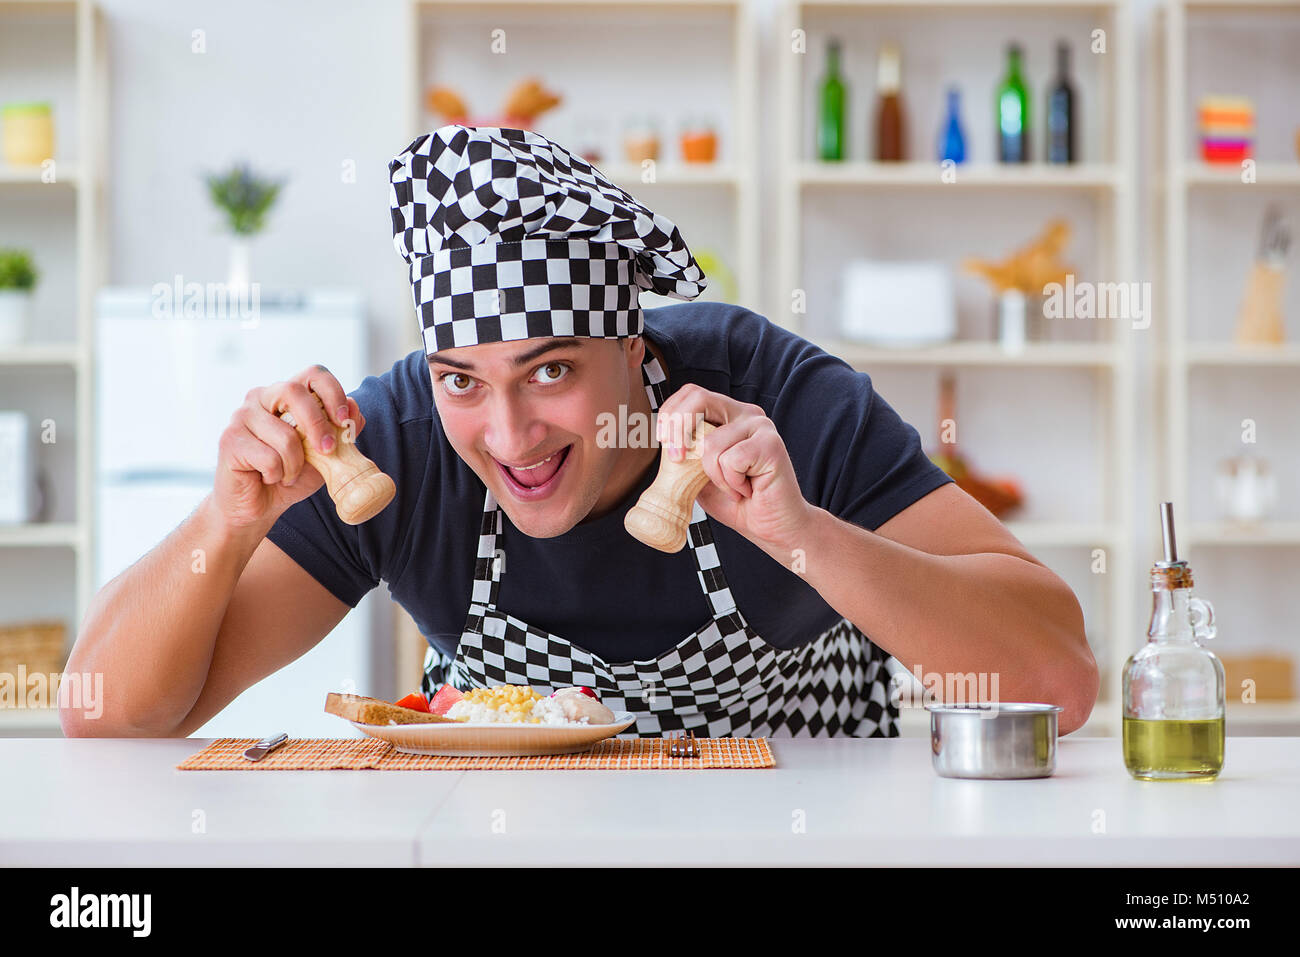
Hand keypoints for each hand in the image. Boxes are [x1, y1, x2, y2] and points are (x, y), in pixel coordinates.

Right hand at [214, 364, 366, 529]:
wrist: (257, 506)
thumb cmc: (290, 476)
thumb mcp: (325, 455)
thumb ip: (341, 433)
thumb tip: (356, 410)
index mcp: (286, 395)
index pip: (312, 374)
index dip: (332, 392)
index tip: (344, 419)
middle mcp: (261, 397)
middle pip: (294, 391)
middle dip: (317, 424)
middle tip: (327, 450)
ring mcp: (241, 416)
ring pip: (285, 435)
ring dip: (296, 464)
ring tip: (288, 475)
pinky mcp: (229, 440)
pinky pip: (268, 458)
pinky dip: (278, 475)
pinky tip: (269, 479)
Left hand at [654, 384, 815, 555]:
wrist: (771, 527)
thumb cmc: (736, 502)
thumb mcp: (698, 473)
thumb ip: (684, 452)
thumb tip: (661, 440)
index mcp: (728, 414)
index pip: (691, 394)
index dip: (670, 413)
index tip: (663, 442)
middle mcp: (745, 413)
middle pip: (698, 398)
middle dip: (678, 429)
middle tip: (678, 461)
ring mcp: (761, 426)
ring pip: (711, 442)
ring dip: (714, 477)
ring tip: (734, 488)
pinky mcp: (771, 444)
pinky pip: (730, 460)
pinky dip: (731, 483)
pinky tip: (746, 490)